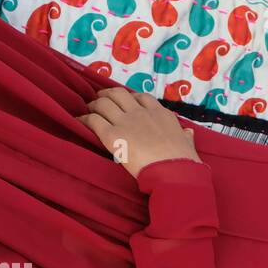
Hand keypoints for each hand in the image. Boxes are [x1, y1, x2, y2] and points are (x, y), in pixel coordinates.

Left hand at [79, 87, 199, 178]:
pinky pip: (93, 121)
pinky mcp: (112, 136)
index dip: (130, 98)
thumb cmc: (183, 163)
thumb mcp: (188, 145)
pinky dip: (84, 119)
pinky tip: (78, 122)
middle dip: (107, 95)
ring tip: (89, 110)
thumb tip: (187, 134)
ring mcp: (125, 122)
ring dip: (94, 105)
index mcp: (160, 114)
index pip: (141, 97)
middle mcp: (141, 113)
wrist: (173, 173)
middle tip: (101, 101)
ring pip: (103, 103)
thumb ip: (185, 137)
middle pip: (118, 94)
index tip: (125, 103)